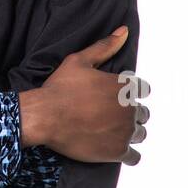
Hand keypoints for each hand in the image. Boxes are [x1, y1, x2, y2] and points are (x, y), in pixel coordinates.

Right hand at [18, 25, 150, 163]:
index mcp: (125, 87)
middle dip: (128, 114)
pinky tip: (114, 148)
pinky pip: (134, 156)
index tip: (114, 98)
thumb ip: (105, 46)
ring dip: (129, 132)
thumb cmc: (60, 88)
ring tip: (110, 131)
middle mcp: (130, 109)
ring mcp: (125, 132)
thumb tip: (124, 31)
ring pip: (139, 133)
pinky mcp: (117, 151)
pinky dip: (128, 154)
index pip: (142, 90)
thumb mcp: (80, 60)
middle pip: (142, 113)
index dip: (127, 93)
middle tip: (108, 115)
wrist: (45, 116)